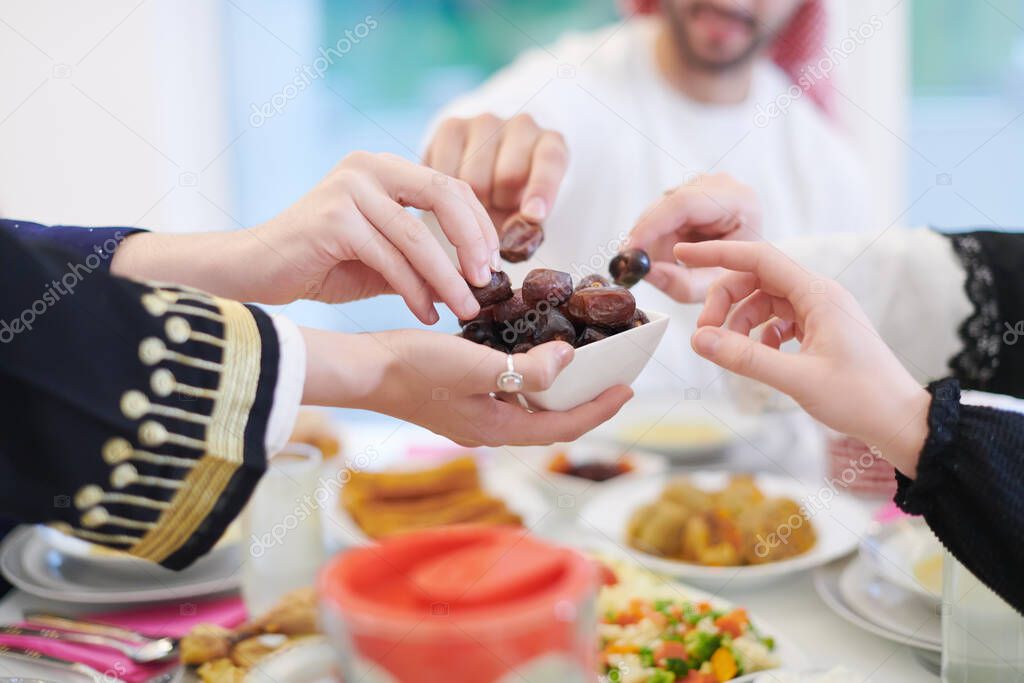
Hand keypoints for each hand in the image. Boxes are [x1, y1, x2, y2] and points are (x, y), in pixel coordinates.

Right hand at [114, 152, 499, 322]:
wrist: (255, 272)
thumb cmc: (322, 264)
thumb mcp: (383, 255)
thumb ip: (422, 254)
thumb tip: (477, 276)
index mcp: (383, 168)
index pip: (449, 185)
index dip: (479, 224)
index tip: (494, 263)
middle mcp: (367, 167)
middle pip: (444, 196)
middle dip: (473, 242)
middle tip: (488, 282)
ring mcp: (348, 189)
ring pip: (417, 237)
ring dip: (448, 278)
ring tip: (465, 309)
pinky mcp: (333, 219)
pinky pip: (390, 258)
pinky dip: (414, 290)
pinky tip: (427, 313)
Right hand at [302, 328, 632, 446]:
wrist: (363, 371)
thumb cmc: (413, 368)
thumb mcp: (474, 365)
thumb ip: (524, 369)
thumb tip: (568, 359)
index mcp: (497, 428)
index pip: (563, 426)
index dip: (600, 409)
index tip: (628, 388)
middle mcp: (489, 429)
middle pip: (551, 422)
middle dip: (585, 402)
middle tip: (612, 377)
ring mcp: (474, 417)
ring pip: (531, 410)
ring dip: (559, 392)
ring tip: (583, 367)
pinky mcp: (461, 401)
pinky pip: (509, 397)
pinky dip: (530, 382)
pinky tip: (532, 359)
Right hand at [425, 114, 567, 226]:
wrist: (488, 169)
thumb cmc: (516, 198)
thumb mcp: (529, 214)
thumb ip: (526, 227)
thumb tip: (511, 238)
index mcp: (551, 144)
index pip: (549, 161)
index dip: (542, 188)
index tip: (533, 215)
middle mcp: (522, 126)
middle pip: (507, 176)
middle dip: (501, 205)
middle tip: (498, 210)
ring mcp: (485, 123)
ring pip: (473, 179)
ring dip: (472, 202)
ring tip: (478, 200)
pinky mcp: (452, 126)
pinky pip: (445, 171)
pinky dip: (448, 192)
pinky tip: (456, 193)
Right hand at [624, 173, 761, 302]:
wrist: (752, 263)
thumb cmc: (740, 272)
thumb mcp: (714, 285)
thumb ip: (681, 283)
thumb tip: (647, 271)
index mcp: (739, 201)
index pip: (684, 204)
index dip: (652, 226)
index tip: (630, 249)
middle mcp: (721, 185)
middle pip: (668, 205)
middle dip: (648, 239)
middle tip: (638, 267)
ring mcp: (705, 184)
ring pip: (659, 209)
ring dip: (654, 240)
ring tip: (666, 264)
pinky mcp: (690, 190)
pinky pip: (660, 212)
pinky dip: (658, 236)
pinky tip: (669, 252)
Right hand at [676, 240, 930, 475]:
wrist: (900, 421)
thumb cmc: (861, 398)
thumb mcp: (798, 380)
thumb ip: (746, 358)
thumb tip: (700, 340)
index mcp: (818, 295)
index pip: (758, 258)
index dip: (717, 254)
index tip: (684, 253)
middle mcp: (819, 296)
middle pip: (756, 280)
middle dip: (724, 302)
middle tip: (704, 334)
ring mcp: (820, 313)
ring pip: (764, 302)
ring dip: (739, 322)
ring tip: (728, 352)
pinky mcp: (820, 331)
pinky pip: (778, 320)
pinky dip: (758, 334)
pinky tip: (757, 357)